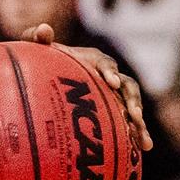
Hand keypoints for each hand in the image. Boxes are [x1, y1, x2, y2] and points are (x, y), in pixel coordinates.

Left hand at [22, 25, 153, 151]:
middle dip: (133, 101)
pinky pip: (128, 121)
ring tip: (143, 139)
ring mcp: (114, 95)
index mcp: (94, 61)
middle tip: (134, 115)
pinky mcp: (114, 110)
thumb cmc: (43, 63)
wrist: (47, 80)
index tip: (112, 84)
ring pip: (133, 106)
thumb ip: (37, 38)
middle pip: (128, 87)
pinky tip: (142, 149)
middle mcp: (109, 76)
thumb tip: (44, 29)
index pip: (105, 64)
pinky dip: (136, 133)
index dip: (110, 73)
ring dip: (139, 121)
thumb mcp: (37, 51)